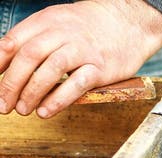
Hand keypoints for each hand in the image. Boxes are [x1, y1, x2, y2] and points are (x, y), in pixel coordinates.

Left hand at [0, 0, 161, 117]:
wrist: (128, 23)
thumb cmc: (89, 29)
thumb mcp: (58, 24)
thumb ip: (35, 41)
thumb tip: (8, 64)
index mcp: (48, 21)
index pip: (16, 40)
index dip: (0, 63)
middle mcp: (63, 32)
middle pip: (29, 56)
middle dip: (12, 83)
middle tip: (3, 105)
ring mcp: (82, 50)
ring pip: (50, 69)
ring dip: (32, 92)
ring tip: (22, 110)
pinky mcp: (100, 68)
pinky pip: (76, 84)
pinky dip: (58, 99)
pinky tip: (46, 111)